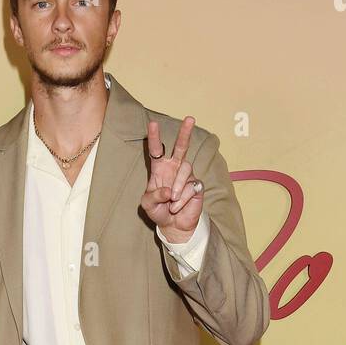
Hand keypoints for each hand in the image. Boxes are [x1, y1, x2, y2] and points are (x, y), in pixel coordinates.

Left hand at [140, 115, 204, 241]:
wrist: (173, 226)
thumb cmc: (159, 211)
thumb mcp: (148, 204)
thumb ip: (154, 195)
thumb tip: (169, 190)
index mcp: (160, 169)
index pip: (157, 150)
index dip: (154, 138)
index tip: (152, 124)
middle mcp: (174, 168)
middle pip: (181, 147)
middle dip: (185, 133)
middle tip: (190, 119)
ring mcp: (187, 176)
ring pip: (185, 170)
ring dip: (178, 188)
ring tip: (172, 202)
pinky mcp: (197, 185)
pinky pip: (191, 187)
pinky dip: (183, 199)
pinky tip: (178, 206)